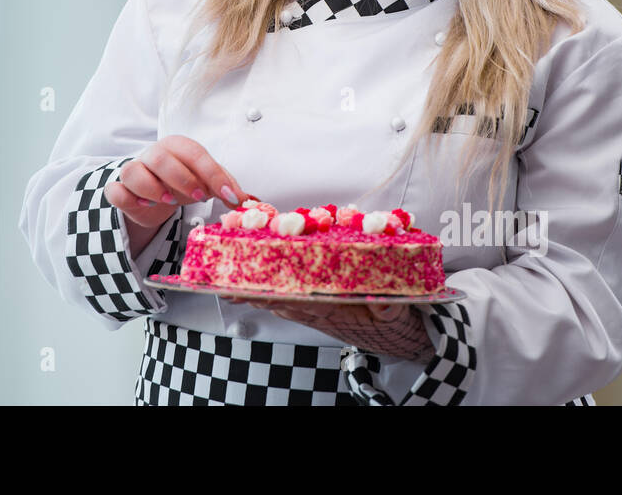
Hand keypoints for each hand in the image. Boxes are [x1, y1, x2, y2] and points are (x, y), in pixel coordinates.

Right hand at [104, 135, 247, 229]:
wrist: (154, 195)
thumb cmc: (182, 182)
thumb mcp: (206, 182)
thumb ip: (226, 187)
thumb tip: (248, 200)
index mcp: (177, 146)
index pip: (195, 153)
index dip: (214, 174)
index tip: (230, 196)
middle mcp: (153, 154)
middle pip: (161, 158)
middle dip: (183, 179)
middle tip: (199, 197)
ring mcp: (133, 170)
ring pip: (132, 171)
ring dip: (152, 188)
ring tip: (169, 201)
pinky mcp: (119, 189)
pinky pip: (115, 191)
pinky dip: (128, 198)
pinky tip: (143, 205)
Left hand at [226, 295, 434, 362]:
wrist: (398, 336)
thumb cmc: (394, 320)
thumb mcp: (397, 313)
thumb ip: (389, 309)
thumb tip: (385, 304)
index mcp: (333, 309)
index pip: (296, 299)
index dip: (270, 292)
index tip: (248, 287)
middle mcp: (320, 311)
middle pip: (278, 300)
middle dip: (251, 292)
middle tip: (223, 285)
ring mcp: (317, 312)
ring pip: (279, 302)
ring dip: (255, 294)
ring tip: (229, 287)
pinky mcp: (318, 311)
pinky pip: (289, 303)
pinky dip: (270, 295)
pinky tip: (256, 292)